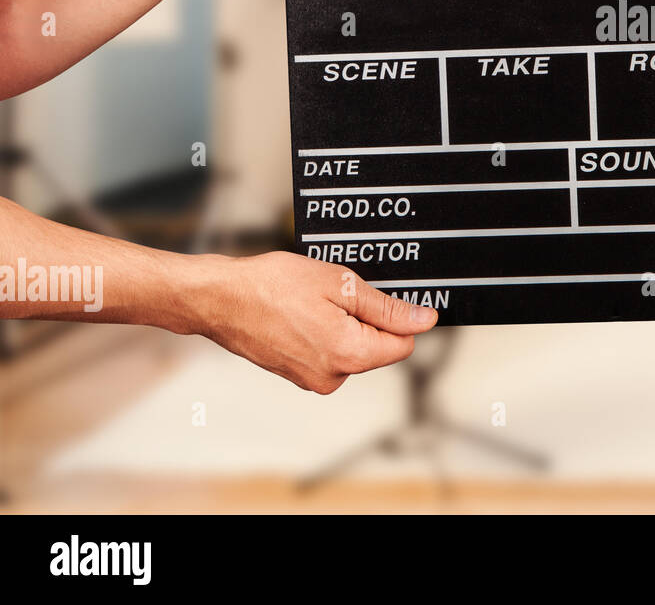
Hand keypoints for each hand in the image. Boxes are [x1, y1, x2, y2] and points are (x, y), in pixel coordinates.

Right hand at [196, 251, 437, 393]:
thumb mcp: (341, 285)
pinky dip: (324, 331)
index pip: (403, 344)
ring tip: (312, 302)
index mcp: (349, 356)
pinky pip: (329, 351)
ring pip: (352, 348)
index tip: (378, 296)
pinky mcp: (298, 374)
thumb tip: (424, 321)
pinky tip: (302, 312)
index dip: (399, 316)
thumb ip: (387, 309)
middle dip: (366, 319)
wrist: (220, 298)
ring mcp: (312, 379)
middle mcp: (332, 377)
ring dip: (343, 323)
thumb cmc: (272, 286)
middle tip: (334, 293)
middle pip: (378, 348)